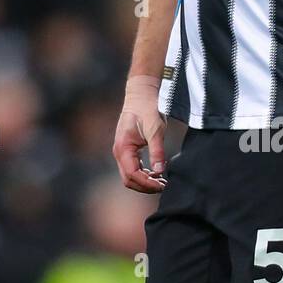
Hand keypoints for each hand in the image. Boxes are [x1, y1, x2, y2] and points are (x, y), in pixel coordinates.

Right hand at [112, 75, 167, 193]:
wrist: (140, 96)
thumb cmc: (147, 109)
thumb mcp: (155, 129)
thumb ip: (157, 151)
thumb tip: (160, 170)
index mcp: (123, 147)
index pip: (132, 174)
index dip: (146, 183)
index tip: (162, 185)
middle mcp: (119, 152)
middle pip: (128, 179)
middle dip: (145, 186)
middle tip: (163, 186)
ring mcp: (122, 152)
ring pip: (130, 176)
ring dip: (144, 182)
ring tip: (162, 182)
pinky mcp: (128, 150)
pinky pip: (133, 168)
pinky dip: (144, 175)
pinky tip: (156, 173)